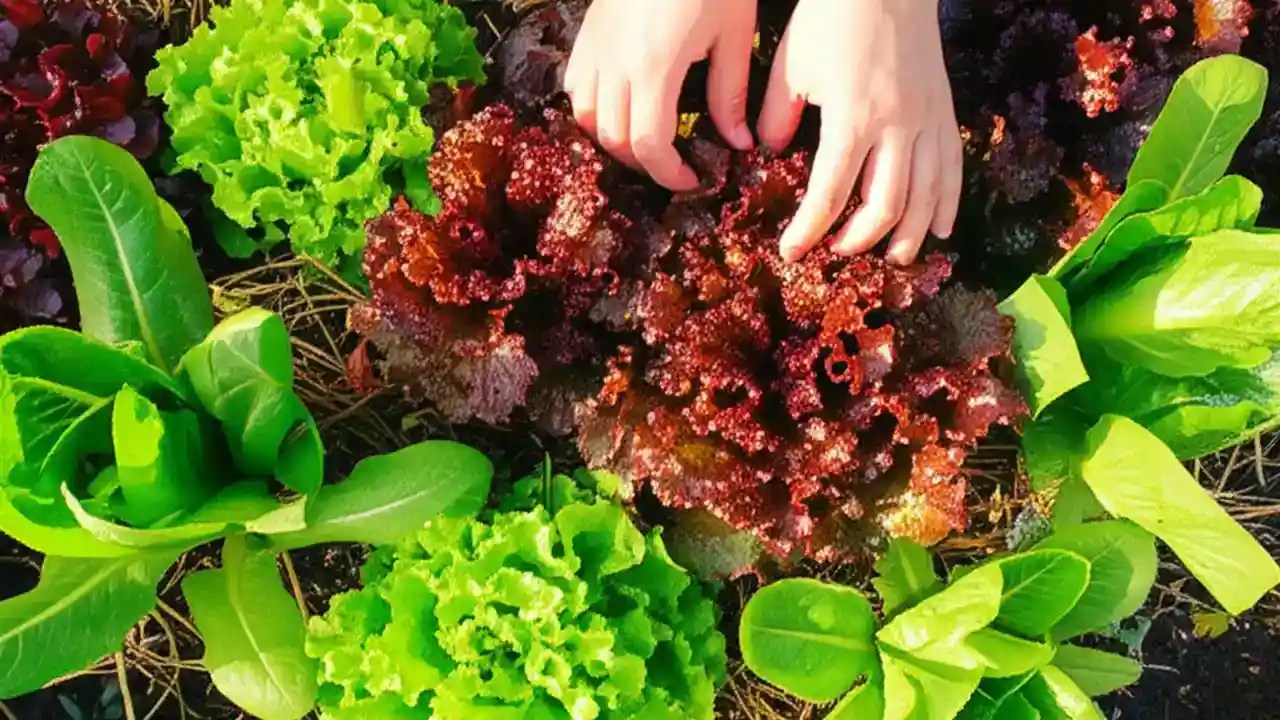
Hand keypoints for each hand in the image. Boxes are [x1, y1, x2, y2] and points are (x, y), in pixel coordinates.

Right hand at [564, 0, 756, 190]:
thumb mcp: (734, 35)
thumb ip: (730, 94)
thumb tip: (737, 142)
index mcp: (653, 65)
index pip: (648, 144)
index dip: (669, 173)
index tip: (693, 180)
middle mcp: (614, 60)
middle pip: (613, 138)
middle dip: (644, 163)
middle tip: (674, 166)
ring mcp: (595, 44)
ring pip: (587, 116)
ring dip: (614, 139)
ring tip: (647, 142)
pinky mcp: (588, 30)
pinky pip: (577, 84)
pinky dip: (594, 107)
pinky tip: (622, 106)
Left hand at [761, 0, 961, 264]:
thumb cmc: (832, 16)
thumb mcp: (791, 64)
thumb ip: (777, 114)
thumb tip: (769, 153)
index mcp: (852, 117)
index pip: (828, 193)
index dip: (809, 230)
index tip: (791, 252)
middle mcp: (896, 126)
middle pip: (885, 206)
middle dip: (860, 240)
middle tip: (838, 253)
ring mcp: (927, 119)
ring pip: (927, 196)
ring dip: (910, 235)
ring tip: (893, 259)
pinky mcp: (945, 111)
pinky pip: (953, 168)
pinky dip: (949, 203)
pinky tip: (943, 230)